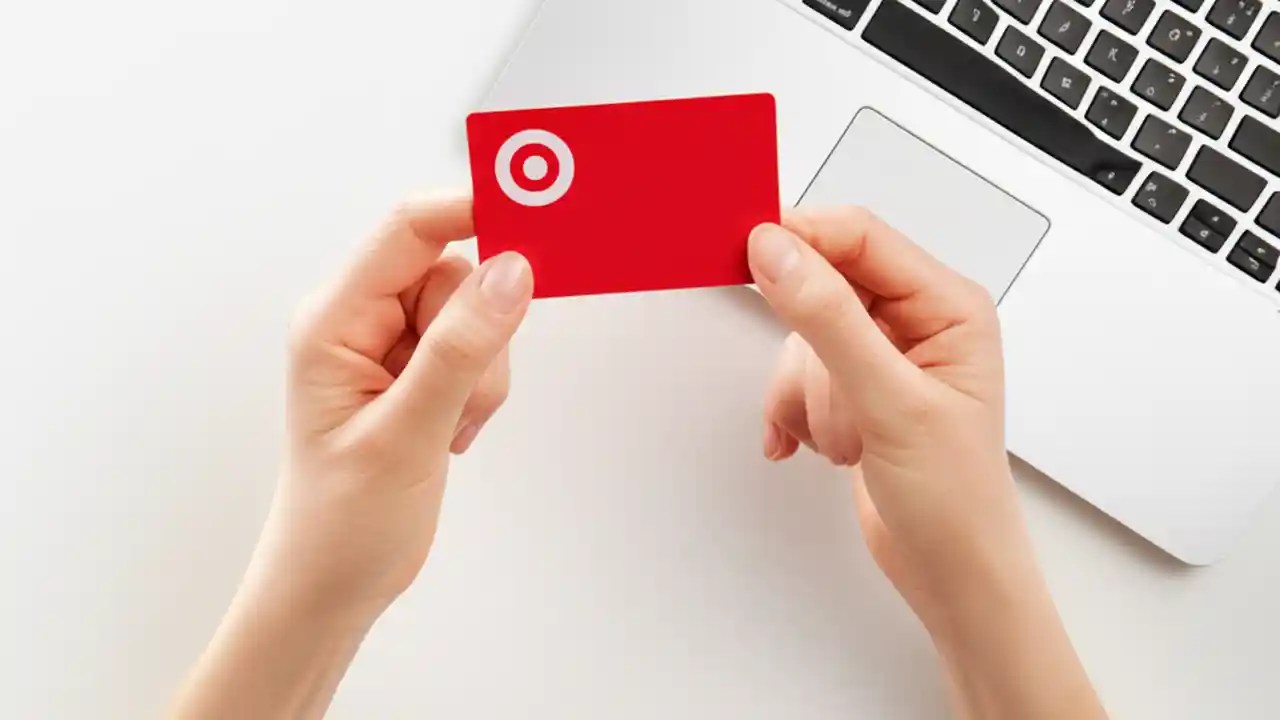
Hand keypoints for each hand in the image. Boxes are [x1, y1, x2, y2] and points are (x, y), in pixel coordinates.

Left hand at [173, 194, 533, 719]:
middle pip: (454, 273)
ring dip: (481, 372)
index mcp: (333, 320)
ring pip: (475, 313)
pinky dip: (481, 390)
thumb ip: (459, 349)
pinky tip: (450, 433)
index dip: (471, 212)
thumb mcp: (405, 434)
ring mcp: (389, 346)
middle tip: (458, 399)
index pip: (409, 231)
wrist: (333, 583)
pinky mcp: (416, 371)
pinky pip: (477, 349)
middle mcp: (358, 320)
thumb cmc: (341, 520)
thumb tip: (510, 272)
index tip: (535, 217)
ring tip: (447, 427)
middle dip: (478, 333)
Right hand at [748, 208, 1103, 718]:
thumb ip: (830, 320)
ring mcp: (883, 356)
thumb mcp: (892, 404)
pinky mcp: (855, 389)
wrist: (952, 574)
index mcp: (949, 305)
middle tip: (828, 391)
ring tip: (851, 439)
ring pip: (803, 340)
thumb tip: (779, 254)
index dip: (801, 238)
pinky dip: (795, 414)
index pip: (860, 237)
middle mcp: (918, 321)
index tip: (746, 250)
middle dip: (811, 352)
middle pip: (822, 286)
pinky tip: (813, 447)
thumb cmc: (958, 499)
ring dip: (810, 396)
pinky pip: (795, 378)